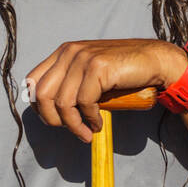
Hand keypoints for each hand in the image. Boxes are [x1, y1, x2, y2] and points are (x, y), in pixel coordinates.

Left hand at [25, 39, 187, 141]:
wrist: (154, 61)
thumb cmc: (124, 74)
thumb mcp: (91, 76)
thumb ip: (72, 85)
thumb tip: (52, 112)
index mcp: (64, 52)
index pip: (33, 81)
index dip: (38, 106)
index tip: (55, 121)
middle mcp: (69, 52)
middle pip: (42, 94)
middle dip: (53, 119)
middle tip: (72, 131)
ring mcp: (82, 57)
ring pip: (62, 102)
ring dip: (74, 125)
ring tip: (86, 134)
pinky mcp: (97, 67)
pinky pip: (84, 102)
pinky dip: (90, 119)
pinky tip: (98, 124)